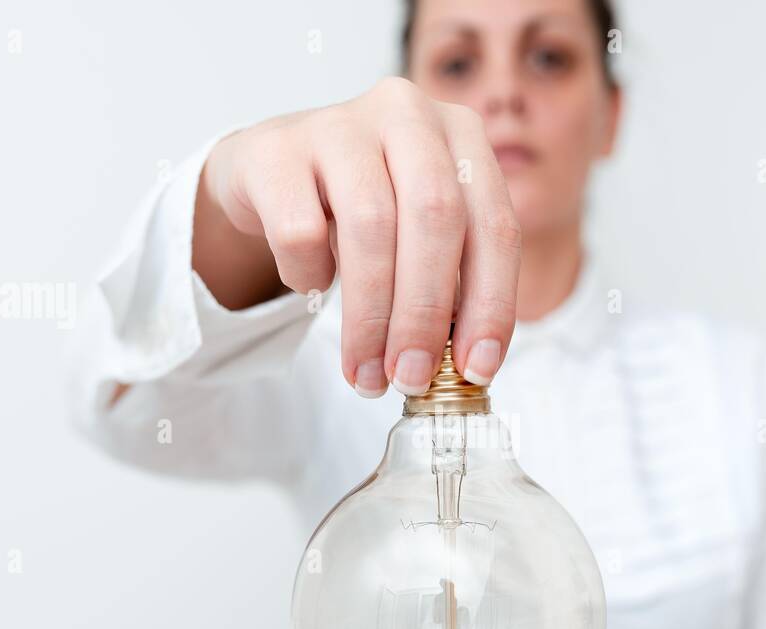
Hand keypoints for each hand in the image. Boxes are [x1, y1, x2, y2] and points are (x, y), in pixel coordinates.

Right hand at [201, 77, 521, 396]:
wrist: (271, 172)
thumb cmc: (362, 209)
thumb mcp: (420, 233)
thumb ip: (453, 281)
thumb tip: (467, 367)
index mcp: (461, 135)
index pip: (494, 226)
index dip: (491, 305)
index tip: (474, 371)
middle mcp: (407, 114)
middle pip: (435, 220)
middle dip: (426, 315)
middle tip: (412, 378)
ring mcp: (338, 123)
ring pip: (369, 228)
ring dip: (370, 318)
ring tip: (366, 372)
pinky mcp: (276, 147)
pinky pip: (300, 230)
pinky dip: (309, 276)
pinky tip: (311, 286)